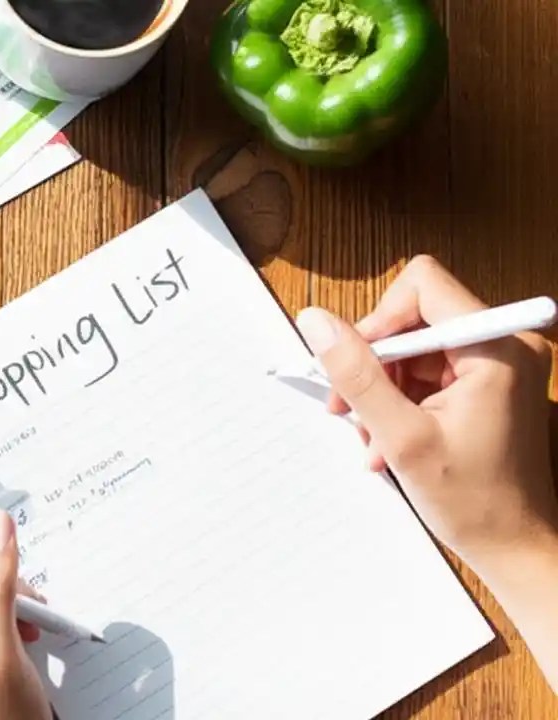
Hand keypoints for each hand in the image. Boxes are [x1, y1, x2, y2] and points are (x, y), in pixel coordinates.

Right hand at [295, 255, 555, 563]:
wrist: (515, 545)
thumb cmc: (476, 502)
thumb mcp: (402, 436)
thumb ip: (357, 374)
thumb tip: (317, 323)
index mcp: (497, 348)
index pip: (422, 287)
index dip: (378, 320)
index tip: (356, 363)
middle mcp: (507, 344)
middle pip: (415, 318)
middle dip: (376, 363)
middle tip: (351, 408)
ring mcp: (501, 363)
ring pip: (416, 347)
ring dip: (385, 389)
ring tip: (375, 436)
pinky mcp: (491, 382)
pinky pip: (430, 371)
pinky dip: (402, 401)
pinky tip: (391, 439)